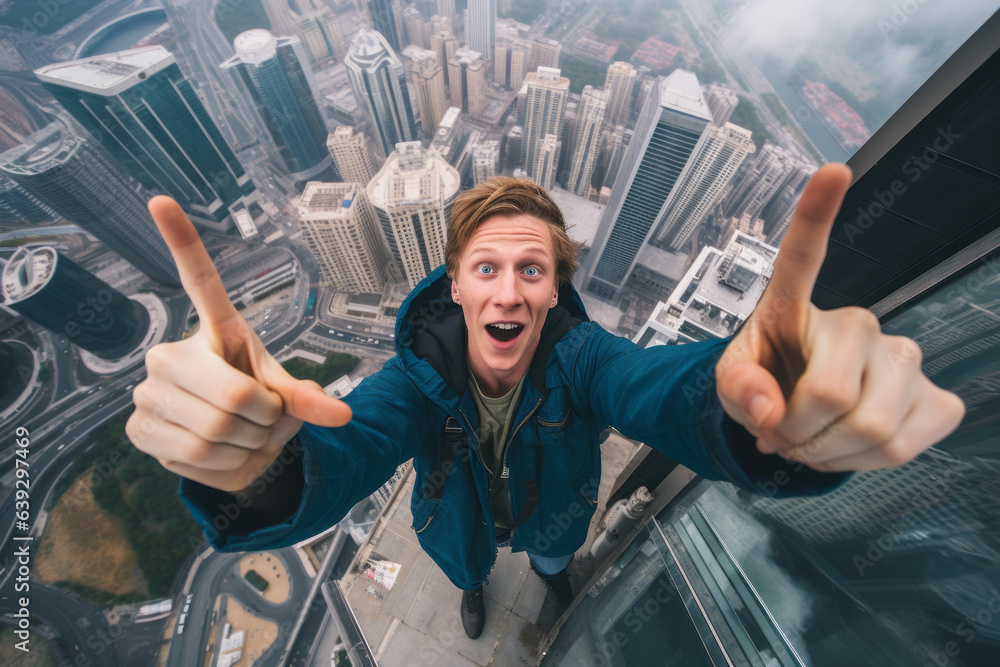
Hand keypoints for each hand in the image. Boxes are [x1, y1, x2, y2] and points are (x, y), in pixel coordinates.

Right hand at [125, 197, 350, 491]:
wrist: (232, 448)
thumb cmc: (259, 407)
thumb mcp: (286, 395)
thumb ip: (309, 399)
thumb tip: (342, 414)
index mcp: (215, 331)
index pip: (199, 280)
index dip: (181, 240)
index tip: (161, 198)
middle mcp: (169, 354)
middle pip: (235, 396)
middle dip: (266, 420)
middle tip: (263, 419)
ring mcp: (147, 391)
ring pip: (218, 431)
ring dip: (250, 444)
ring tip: (245, 436)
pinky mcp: (137, 429)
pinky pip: (197, 455)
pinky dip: (228, 464)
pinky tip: (222, 454)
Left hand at [715, 164, 964, 471]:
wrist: (802, 411)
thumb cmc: (768, 381)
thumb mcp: (733, 384)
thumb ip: (738, 390)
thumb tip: (768, 410)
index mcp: (797, 307)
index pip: (804, 255)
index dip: (818, 213)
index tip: (832, 169)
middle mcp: (861, 323)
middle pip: (829, 396)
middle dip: (795, 434)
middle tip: (781, 433)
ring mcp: (907, 359)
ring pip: (871, 430)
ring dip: (826, 455)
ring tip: (811, 440)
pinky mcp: (937, 398)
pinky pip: (902, 448)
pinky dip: (862, 465)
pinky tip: (847, 447)